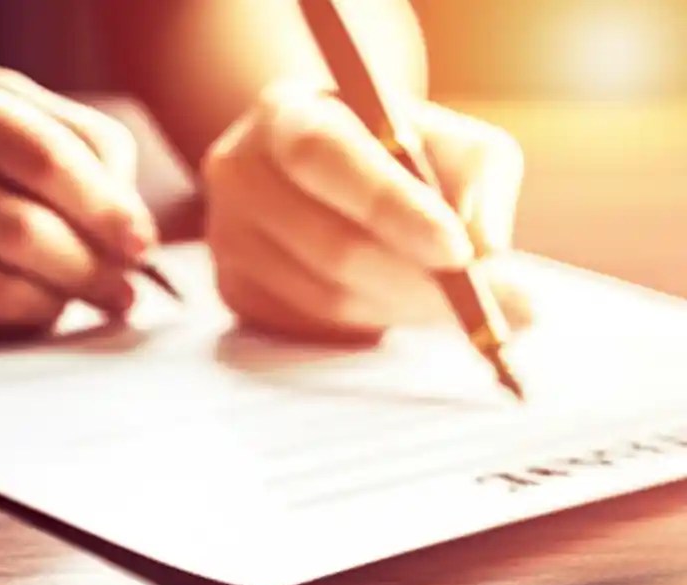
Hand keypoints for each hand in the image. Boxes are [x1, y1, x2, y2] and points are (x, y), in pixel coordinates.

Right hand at [0, 54, 153, 337]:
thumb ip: (50, 126)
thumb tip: (124, 202)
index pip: (38, 154)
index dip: (103, 204)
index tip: (140, 237)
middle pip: (20, 228)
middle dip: (91, 265)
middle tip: (126, 283)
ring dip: (61, 301)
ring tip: (94, 298)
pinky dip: (15, 322)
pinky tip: (39, 309)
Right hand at [202, 83, 530, 341]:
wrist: (320, 173)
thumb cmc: (393, 150)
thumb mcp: (446, 138)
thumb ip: (476, 177)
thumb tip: (484, 251)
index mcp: (286, 115)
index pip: (326, 158)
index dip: (393, 208)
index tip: (459, 253)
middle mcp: (240, 173)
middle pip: (331, 245)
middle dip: (422, 284)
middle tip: (498, 309)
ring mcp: (227, 237)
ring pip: (328, 298)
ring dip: (406, 309)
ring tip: (458, 305)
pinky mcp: (234, 289)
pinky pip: (312, 328)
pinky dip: (371, 324)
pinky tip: (399, 301)